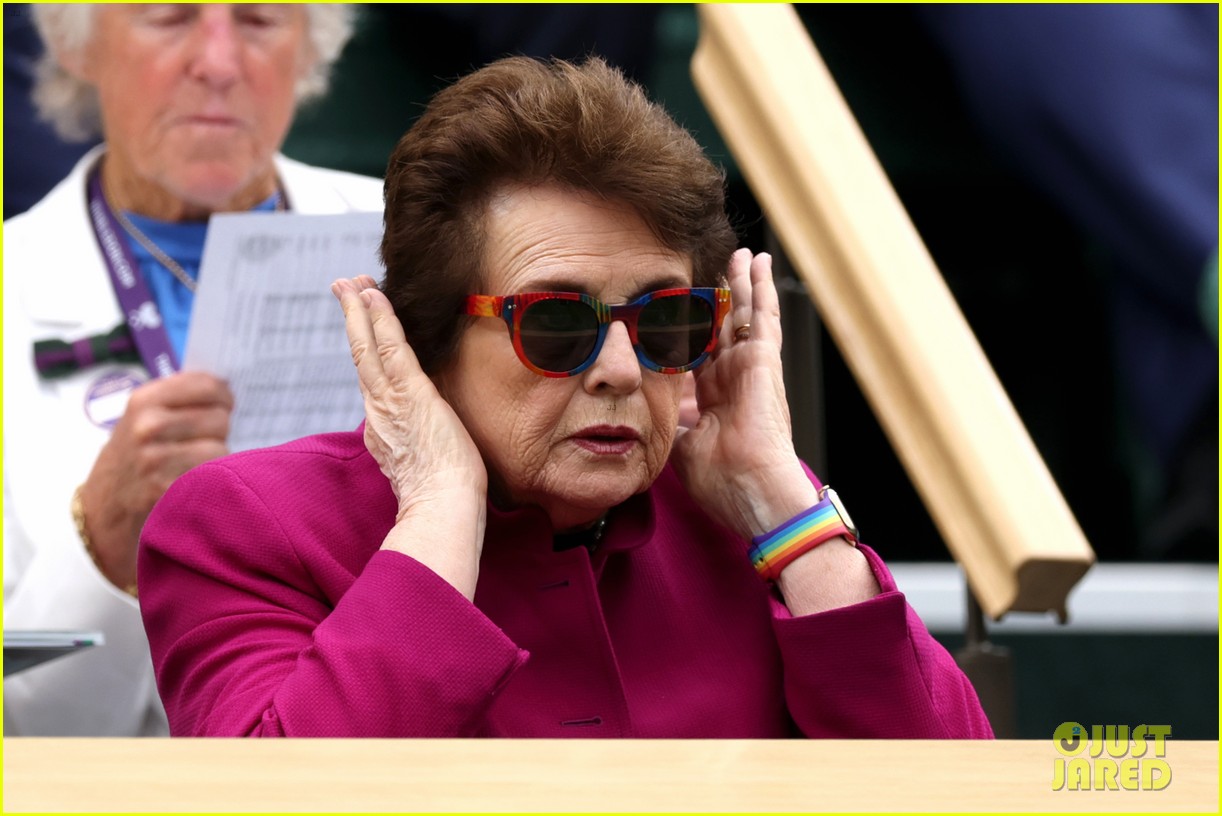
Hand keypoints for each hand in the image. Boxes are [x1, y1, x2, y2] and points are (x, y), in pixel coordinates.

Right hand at [82, 371, 232, 589]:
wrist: (103, 509)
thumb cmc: (133, 457)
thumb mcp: (143, 418)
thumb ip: (180, 400)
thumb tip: (228, 388)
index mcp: (144, 400)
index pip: (208, 385)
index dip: (224, 396)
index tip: (224, 404)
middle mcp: (148, 426)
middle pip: (220, 418)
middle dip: (220, 430)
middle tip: (206, 440)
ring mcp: (155, 459)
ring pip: (221, 448)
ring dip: (218, 458)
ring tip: (198, 463)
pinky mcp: (165, 489)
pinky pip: (212, 476)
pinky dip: (212, 478)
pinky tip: (196, 481)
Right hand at [333, 276, 486, 507]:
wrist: (442, 508)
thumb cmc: (444, 496)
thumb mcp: (425, 464)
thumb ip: (419, 445)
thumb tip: (427, 439)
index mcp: (383, 429)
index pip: (372, 381)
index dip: (365, 351)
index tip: (362, 330)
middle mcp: (379, 411)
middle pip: (360, 356)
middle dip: (352, 319)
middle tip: (342, 288)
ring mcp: (390, 400)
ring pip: (367, 345)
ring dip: (358, 309)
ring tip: (350, 282)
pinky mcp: (409, 391)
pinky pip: (390, 346)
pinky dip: (379, 318)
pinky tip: (372, 294)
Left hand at [671, 249, 818, 538]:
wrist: (752, 491)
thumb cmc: (723, 482)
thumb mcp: (682, 447)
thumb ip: (670, 423)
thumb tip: (649, 411)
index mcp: (715, 400)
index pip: (699, 355)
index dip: (687, 332)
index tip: (675, 312)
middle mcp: (734, 379)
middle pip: (722, 328)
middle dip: (718, 299)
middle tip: (712, 270)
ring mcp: (751, 368)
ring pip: (743, 315)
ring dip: (739, 284)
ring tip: (738, 255)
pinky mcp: (765, 361)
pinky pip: (763, 316)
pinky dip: (761, 287)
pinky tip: (758, 263)